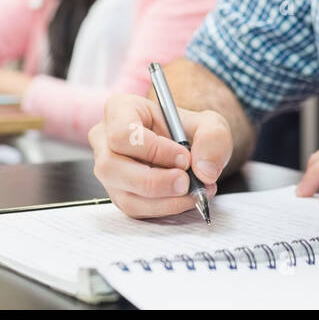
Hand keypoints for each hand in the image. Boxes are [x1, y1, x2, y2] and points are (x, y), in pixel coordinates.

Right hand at [87, 93, 228, 218]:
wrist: (187, 147)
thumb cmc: (188, 129)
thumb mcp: (210, 123)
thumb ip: (213, 139)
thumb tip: (204, 171)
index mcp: (120, 109)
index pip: (122, 133)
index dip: (153, 150)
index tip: (184, 157)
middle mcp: (105, 139)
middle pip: (112, 167)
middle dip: (156, 181)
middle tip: (187, 181)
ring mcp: (108, 169)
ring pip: (123, 193)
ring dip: (163, 199)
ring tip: (192, 191)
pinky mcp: (119, 193)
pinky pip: (134, 209)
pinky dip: (163, 208)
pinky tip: (183, 199)